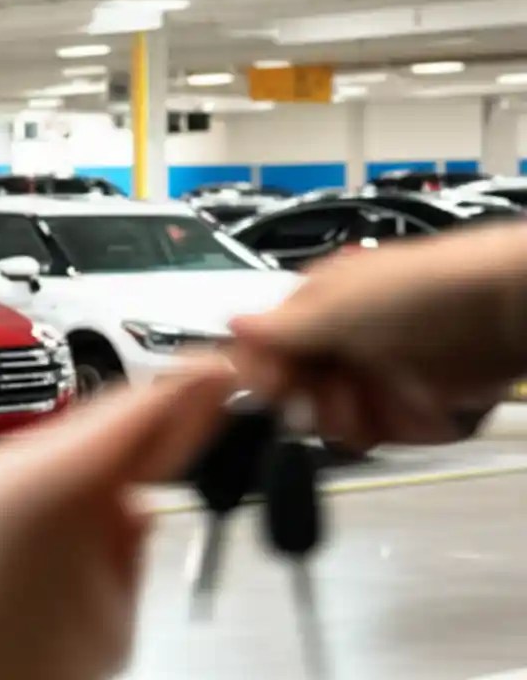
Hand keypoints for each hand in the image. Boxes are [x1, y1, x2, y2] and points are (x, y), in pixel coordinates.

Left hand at [0, 362, 234, 679]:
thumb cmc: (10, 673)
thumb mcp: (111, 621)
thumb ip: (131, 543)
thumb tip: (137, 508)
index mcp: (53, 485)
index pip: (141, 408)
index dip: (189, 386)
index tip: (224, 369)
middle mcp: (3, 463)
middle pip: (102, 417)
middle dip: (154, 421)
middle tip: (204, 411)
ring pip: (67, 436)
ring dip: (111, 447)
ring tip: (153, 471)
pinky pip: (32, 459)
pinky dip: (70, 469)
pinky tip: (92, 497)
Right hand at [229, 222, 526, 451]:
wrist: (507, 315)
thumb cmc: (424, 292)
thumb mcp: (339, 306)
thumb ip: (280, 327)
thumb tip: (230, 324)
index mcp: (316, 307)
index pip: (262, 350)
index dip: (258, 372)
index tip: (266, 385)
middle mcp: (338, 344)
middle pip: (288, 393)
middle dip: (298, 399)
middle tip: (312, 396)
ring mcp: (370, 379)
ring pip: (323, 420)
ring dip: (337, 416)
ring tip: (360, 399)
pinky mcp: (403, 412)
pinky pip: (368, 437)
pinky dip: (374, 431)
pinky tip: (388, 413)